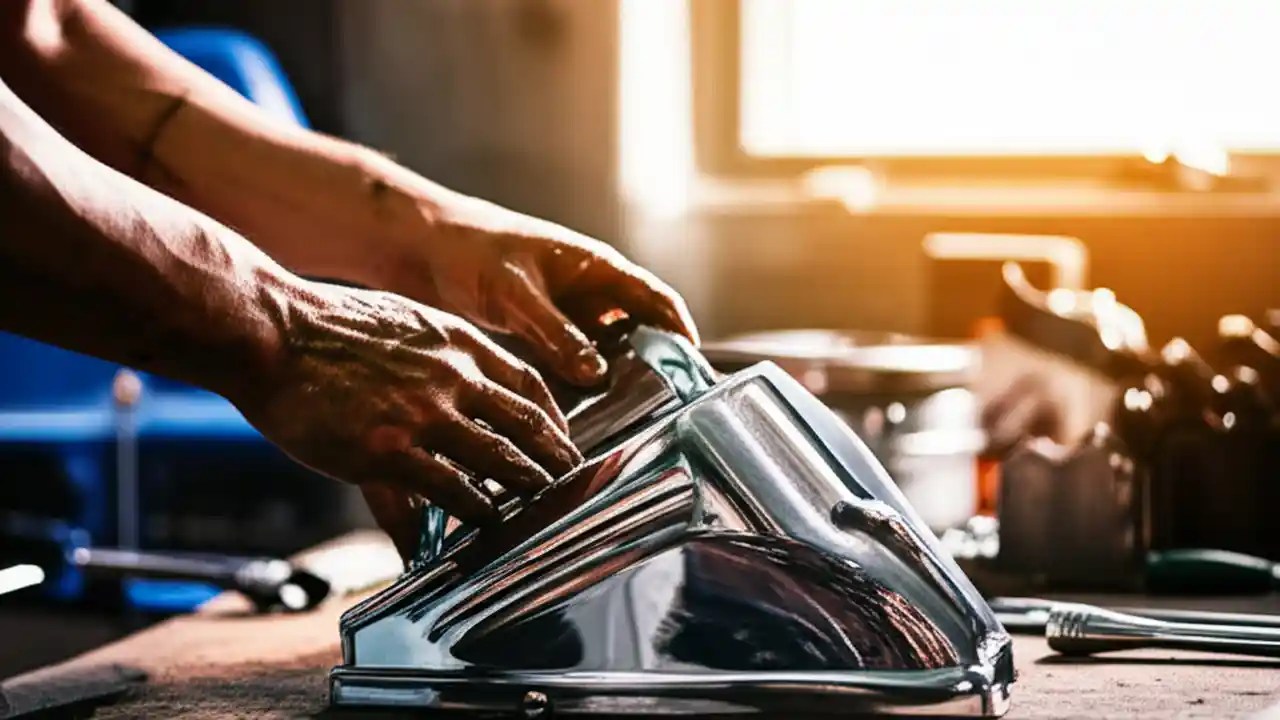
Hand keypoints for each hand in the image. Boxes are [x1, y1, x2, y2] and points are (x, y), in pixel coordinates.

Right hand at [230, 280, 581, 555]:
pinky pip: (453, 492)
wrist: (272, 332)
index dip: (553, 420)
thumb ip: (441, 357)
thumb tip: (461, 389)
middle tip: (569, 485)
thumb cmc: (327, 328)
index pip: (529, 385)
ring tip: (540, 512)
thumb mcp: (404, 325)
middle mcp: (454, 377)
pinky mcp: (392, 452)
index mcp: (459, 343)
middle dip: (554, 461)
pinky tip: (484, 525)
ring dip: (526, 491)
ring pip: (501, 462)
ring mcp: (426, 416)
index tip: (561, 441)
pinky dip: (476, 515)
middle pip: (527, 427)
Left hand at [384, 194, 698, 386]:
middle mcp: (587, 291)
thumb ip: (557, 333)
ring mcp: (563, 313)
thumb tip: (597, 373)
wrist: (418, 246)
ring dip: (611, 380)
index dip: (679, 332)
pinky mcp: (537, 332)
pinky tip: (574, 415)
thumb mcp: (517, 292)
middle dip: (650, 366)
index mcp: (595, 268)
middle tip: (658, 408)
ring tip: (618, 420)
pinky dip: (576, 385)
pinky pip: (570, 362)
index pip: (656, 300)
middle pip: (636, 332)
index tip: (693, 370)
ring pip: (603, 352)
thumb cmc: (469, 249)